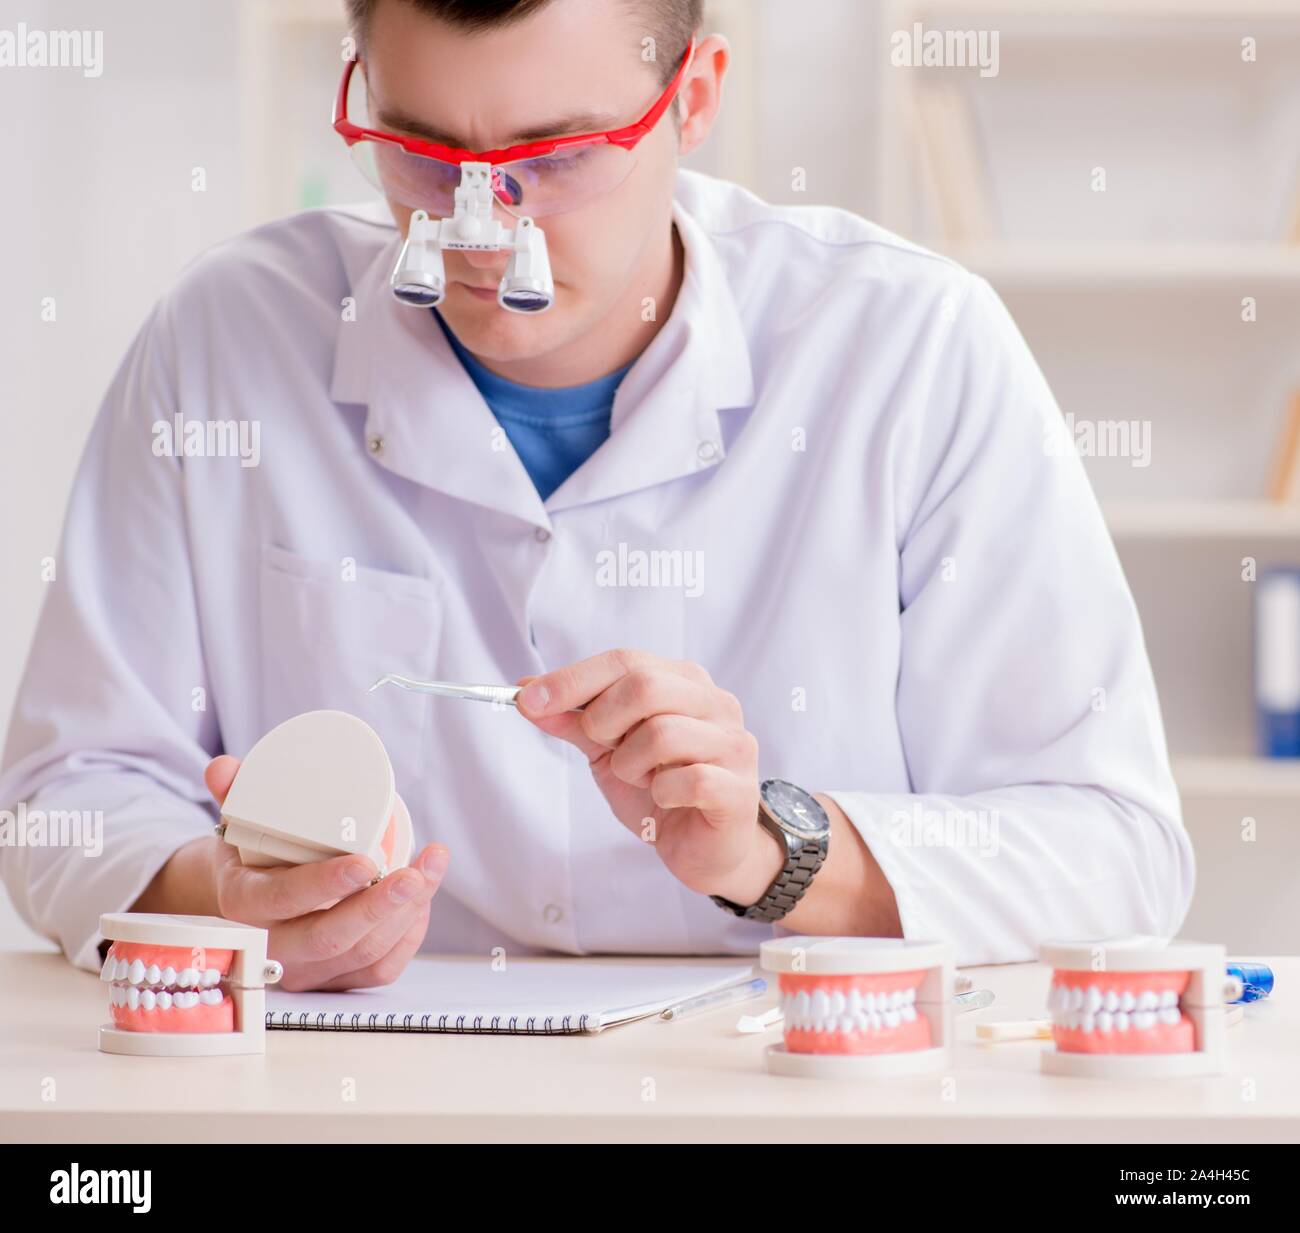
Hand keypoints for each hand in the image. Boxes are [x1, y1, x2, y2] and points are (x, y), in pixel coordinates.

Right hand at [203, 755, 449, 991]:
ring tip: (429, 871)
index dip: (324, 884)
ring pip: (361, 955)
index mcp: (243, 902)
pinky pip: (377, 971)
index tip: (364, 861)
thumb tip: (224, 767)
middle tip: (413, 874)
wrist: (246, 902)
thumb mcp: (237, 823)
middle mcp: (272, 945)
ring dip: (405, 914)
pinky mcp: (332, 981)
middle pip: (328, 937)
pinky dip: (408, 937)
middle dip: (378, 906)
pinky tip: (423, 902)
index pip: (281, 900)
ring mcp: (303, 970)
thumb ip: (234, 792)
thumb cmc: (250, 856)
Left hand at [515, 650, 781, 904]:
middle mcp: (715, 703)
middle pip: (645, 687)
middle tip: (604, 749)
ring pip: (662, 734)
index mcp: (683, 682)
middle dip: (604, 722)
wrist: (703, 848)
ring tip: (642, 779)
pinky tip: (665, 800)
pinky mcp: (738, 789)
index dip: (572, 679)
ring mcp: (732, 743)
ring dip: (632, 765)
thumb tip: (526, 694)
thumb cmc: (662, 791)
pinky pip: (686, 780)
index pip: (624, 661)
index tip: (528, 700)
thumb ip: (574, 721)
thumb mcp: (608, 751)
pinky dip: (661, 794)